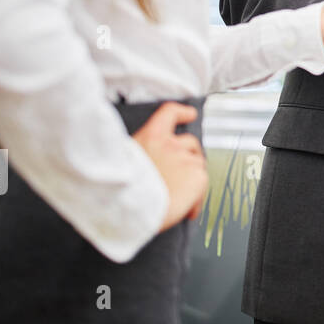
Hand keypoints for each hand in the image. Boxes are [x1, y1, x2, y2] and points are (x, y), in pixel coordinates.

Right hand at [133, 102, 207, 229]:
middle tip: (181, 175)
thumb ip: (141, 156)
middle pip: (190, 142)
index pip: (170, 113)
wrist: (131, 207)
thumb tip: (147, 163)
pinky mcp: (198, 176)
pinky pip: (202, 184)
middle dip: (189, 156)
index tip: (190, 114)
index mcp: (150, 137)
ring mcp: (186, 159)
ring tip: (180, 199)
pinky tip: (189, 210)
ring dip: (191, 178)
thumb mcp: (124, 162)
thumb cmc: (120, 190)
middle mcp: (171, 144)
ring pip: (197, 164)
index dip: (181, 112)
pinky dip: (197, 198)